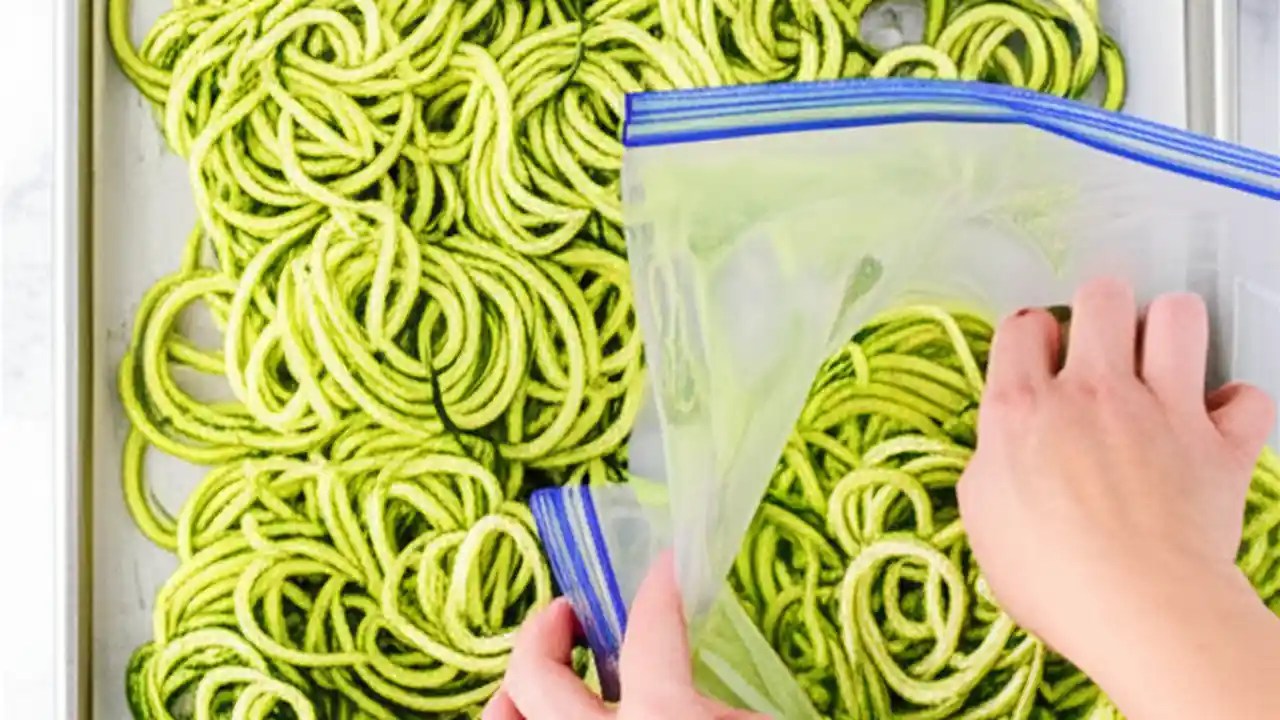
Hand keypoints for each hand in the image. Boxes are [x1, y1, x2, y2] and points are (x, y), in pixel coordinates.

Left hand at [484, 551, 767, 719]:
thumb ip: (717, 698)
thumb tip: (694, 675)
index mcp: (663, 717)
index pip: (653, 625)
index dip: (662, 585)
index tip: (668, 563)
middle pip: (535, 673)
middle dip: (545, 631)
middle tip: (569, 614)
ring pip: (500, 719)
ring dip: (511, 686)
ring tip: (537, 671)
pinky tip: (539, 717)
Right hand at [959, 277, 1279, 718]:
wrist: (1139, 612)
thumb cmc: (1051, 579)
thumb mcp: (983, 519)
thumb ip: (992, 462)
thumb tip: (1002, 446)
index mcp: (1020, 409)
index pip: (1022, 326)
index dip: (1031, 335)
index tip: (1038, 356)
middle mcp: (1091, 393)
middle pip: (1102, 296)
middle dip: (1102, 309)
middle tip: (1103, 345)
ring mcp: (1162, 411)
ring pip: (1180, 315)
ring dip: (1172, 330)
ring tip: (1163, 360)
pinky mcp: (1219, 443)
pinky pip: (1246, 395)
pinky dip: (1236, 407)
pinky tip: (1217, 422)